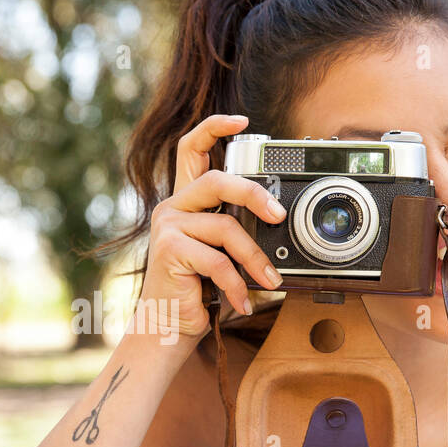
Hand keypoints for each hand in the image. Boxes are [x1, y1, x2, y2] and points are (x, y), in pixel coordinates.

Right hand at [136, 114, 285, 340]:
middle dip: (253, 194)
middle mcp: (173, 207)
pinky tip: (242, 302)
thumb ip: (237, 230)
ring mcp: (168, 226)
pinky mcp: (169, 250)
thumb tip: (278, 221)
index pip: (191, 148)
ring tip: (269, 280)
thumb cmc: (198, 289)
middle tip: (279, 215)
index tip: (242, 121)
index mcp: (186, 201)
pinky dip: (236, 284)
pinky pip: (217, 260)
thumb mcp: (222, 253)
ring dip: (254, 258)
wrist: (168, 325)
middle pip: (216, 179)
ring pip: (225, 227)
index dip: (214, 127)